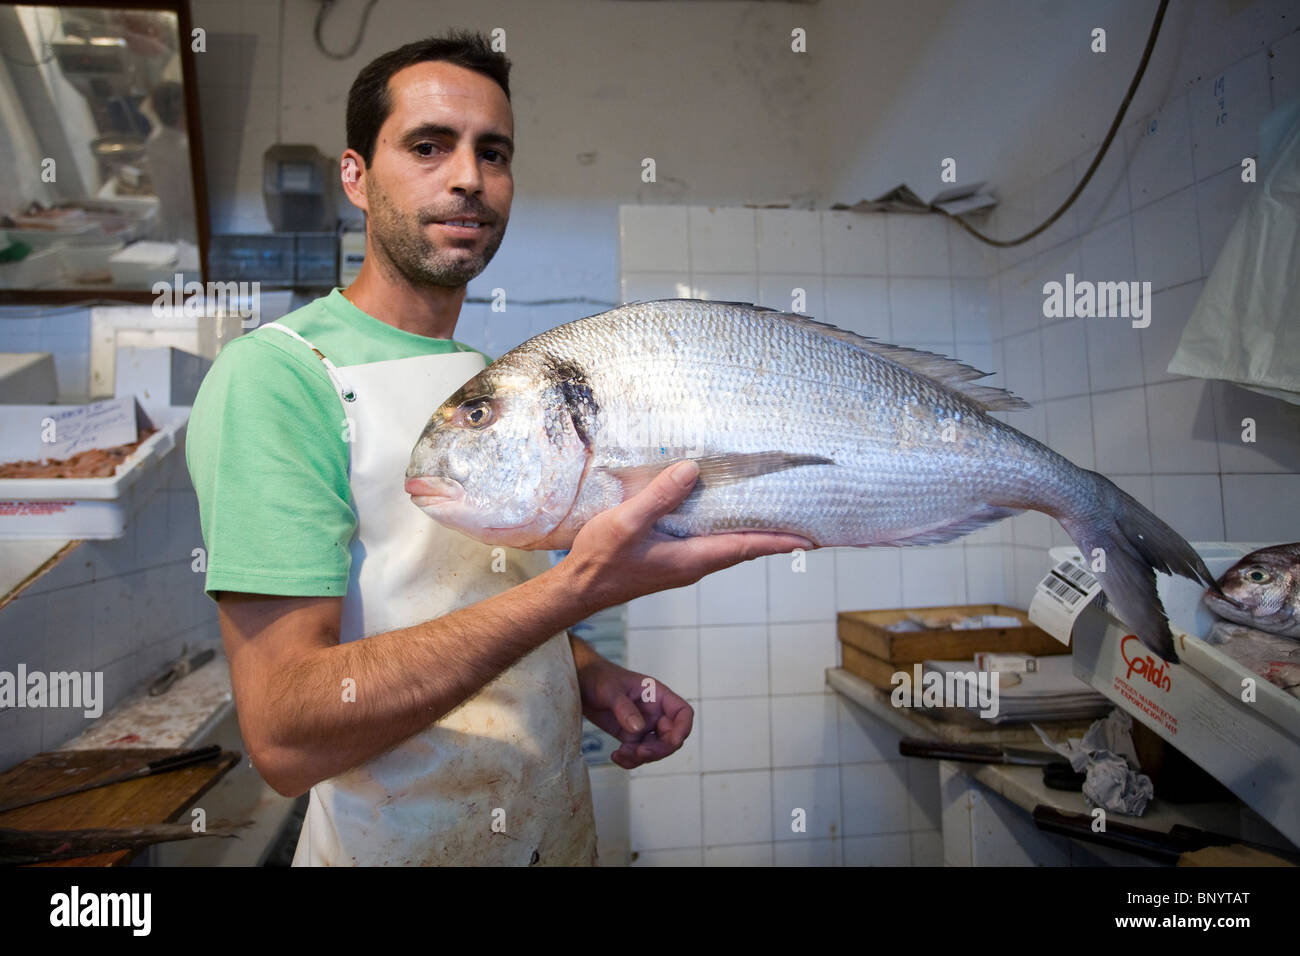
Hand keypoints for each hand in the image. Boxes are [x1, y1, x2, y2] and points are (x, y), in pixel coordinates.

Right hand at [560, 460, 813, 610]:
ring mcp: (682, 565)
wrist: (579, 589)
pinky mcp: (669, 562)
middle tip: (801, 525)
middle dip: (773, 538)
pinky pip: (708, 544)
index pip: (746, 547)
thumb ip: (660, 497)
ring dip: (750, 534)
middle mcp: (693, 565)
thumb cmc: (601, 560)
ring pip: (726, 548)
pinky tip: (720, 516)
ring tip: (772, 518)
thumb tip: (692, 471)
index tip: (809, 539)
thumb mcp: (627, 523)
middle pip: (743, 549)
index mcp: (692, 559)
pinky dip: (725, 531)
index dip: (779, 541)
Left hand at [576, 656, 693, 768]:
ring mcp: (643, 725)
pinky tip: (616, 756)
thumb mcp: (611, 691)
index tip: (673, 741)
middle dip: (658, 750)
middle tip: (638, 753)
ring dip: (641, 757)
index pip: (682, 712)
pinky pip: (637, 753)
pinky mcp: (630, 736)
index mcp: (657, 696)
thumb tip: (638, 729)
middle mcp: (655, 712)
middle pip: (670, 737)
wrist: (580, 683)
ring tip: (620, 754)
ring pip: (654, 749)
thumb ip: (625, 709)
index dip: (683, 728)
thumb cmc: (599, 678)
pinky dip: (630, 760)